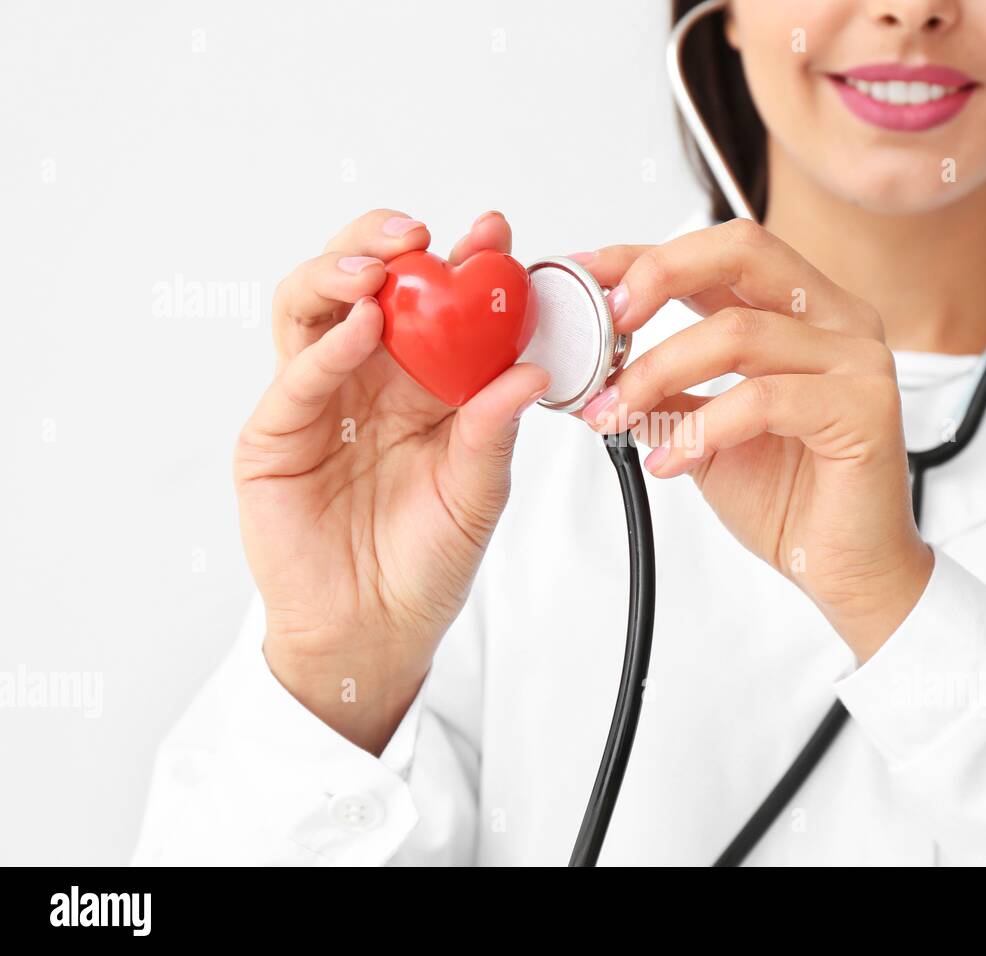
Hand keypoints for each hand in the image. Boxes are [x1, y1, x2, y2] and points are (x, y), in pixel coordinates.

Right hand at [235, 209, 548, 752]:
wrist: (376, 633)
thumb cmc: (428, 562)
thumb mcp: (479, 493)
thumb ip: (494, 430)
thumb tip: (530, 368)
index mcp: (422, 383)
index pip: (435, 304)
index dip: (460, 264)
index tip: (494, 237)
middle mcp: (366, 379)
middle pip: (361, 285)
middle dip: (384, 245)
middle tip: (419, 235)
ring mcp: (316, 401)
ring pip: (310, 309)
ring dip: (339, 275)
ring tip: (378, 268)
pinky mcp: (274, 436)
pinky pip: (295, 378)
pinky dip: (325, 347)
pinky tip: (358, 328)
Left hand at [580, 220, 932, 661]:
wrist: (845, 568)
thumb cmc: (790, 498)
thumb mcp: (703, 430)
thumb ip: (665, 389)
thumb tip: (590, 367)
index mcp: (801, 311)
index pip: (718, 254)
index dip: (644, 257)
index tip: (583, 276)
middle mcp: (836, 319)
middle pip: (742, 250)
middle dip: (660, 274)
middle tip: (607, 320)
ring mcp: (857, 359)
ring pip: (739, 333)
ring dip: (657, 373)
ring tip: (615, 418)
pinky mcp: (865, 409)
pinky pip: (763, 400)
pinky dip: (701, 429)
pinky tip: (670, 460)